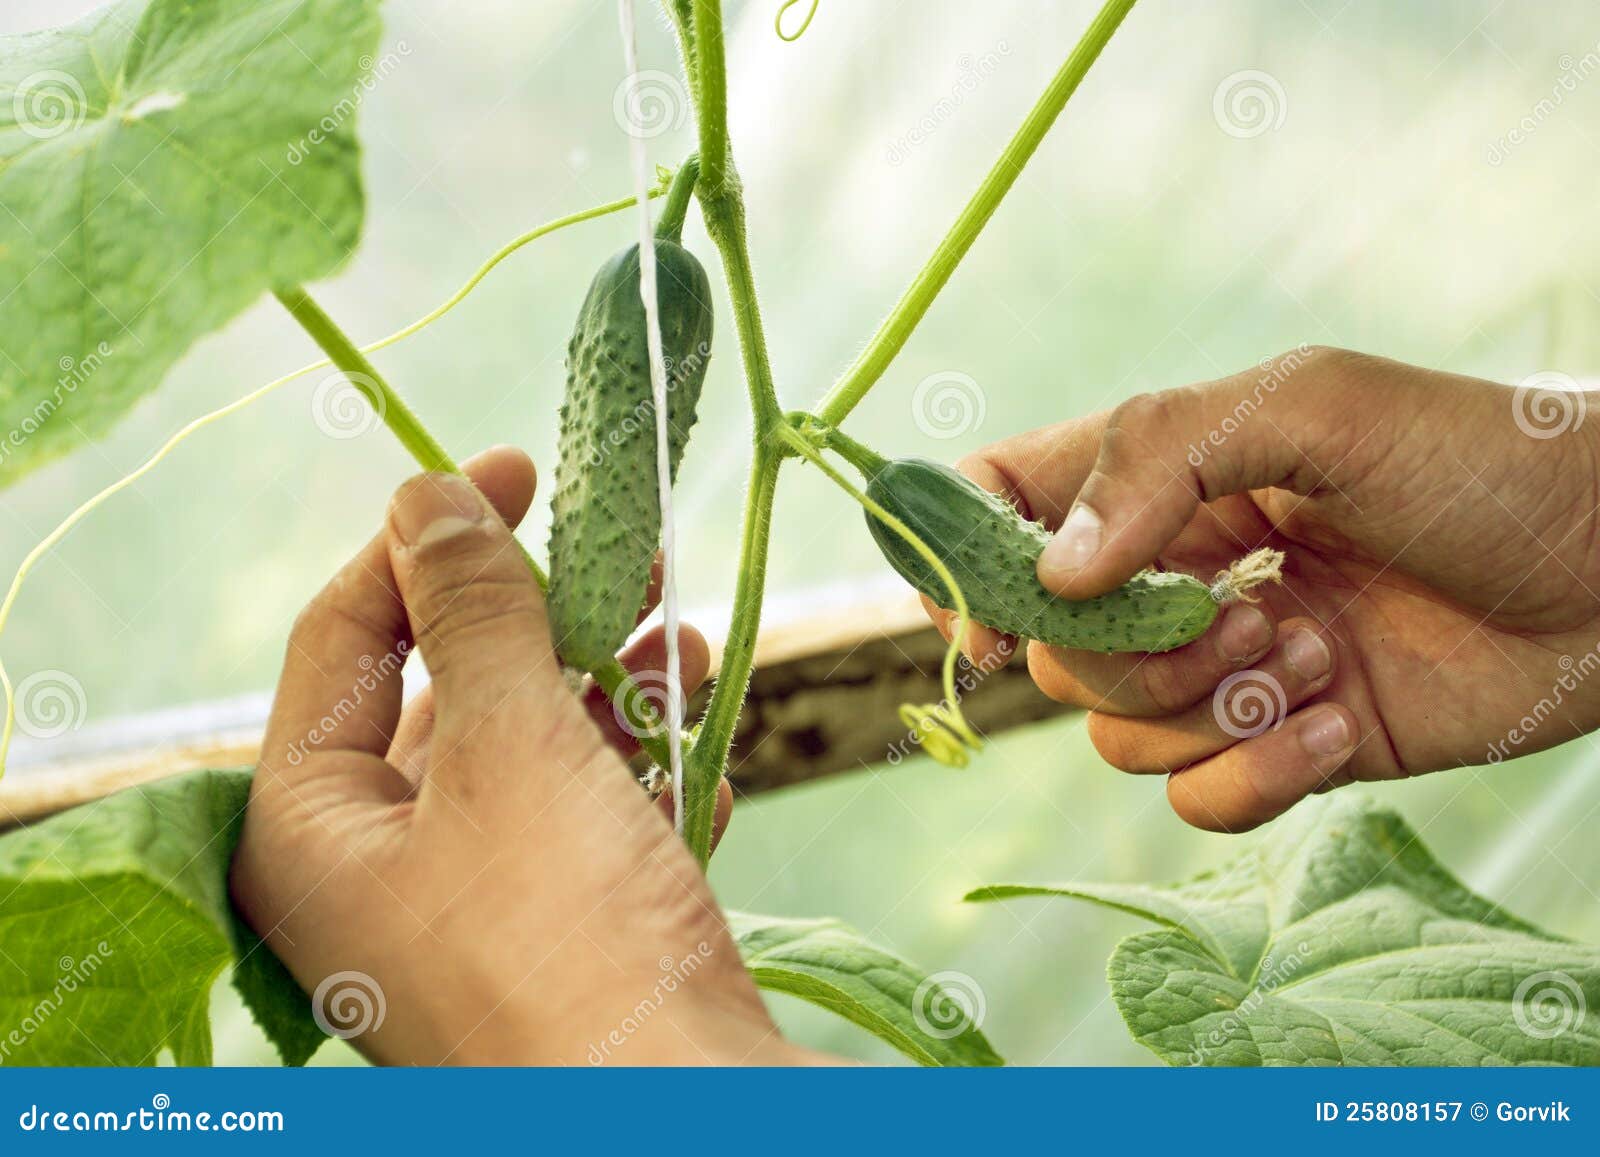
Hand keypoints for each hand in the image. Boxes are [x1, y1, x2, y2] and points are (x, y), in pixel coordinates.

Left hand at [230, 446, 798, 1064]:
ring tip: (693, 652)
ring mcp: (470, 909)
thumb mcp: (512, 749)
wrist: (680, 1117)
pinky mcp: (556, 938)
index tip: (517, 470)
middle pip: (452, 691)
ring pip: (535, 753)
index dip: (428, 539)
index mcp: (311, 826)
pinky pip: (590, 825)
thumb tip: (425, 494)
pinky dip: (648, 782)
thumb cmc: (567, 938)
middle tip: (631, 549)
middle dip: (550, 619)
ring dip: (618, 694)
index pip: (344, 636)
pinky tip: (712, 763)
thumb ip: (470, 613)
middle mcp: (375, 869)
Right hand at [929, 347, 1599, 830]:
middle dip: (1137, 656)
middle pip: (1057, 651)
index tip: (992, 617)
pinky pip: (1196, 798)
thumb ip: (1159, 458)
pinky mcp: (1285, 745)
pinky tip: (1334, 727)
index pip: (1004, 508)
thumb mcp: (1309, 406)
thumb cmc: (1476, 457)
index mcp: (1161, 477)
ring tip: (1313, 656)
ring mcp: (1228, 666)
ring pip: (1119, 733)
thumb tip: (1054, 576)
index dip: (964, 561)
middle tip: (1246, 616)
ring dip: (1207, 710)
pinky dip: (1252, 778)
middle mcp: (1176, 575)